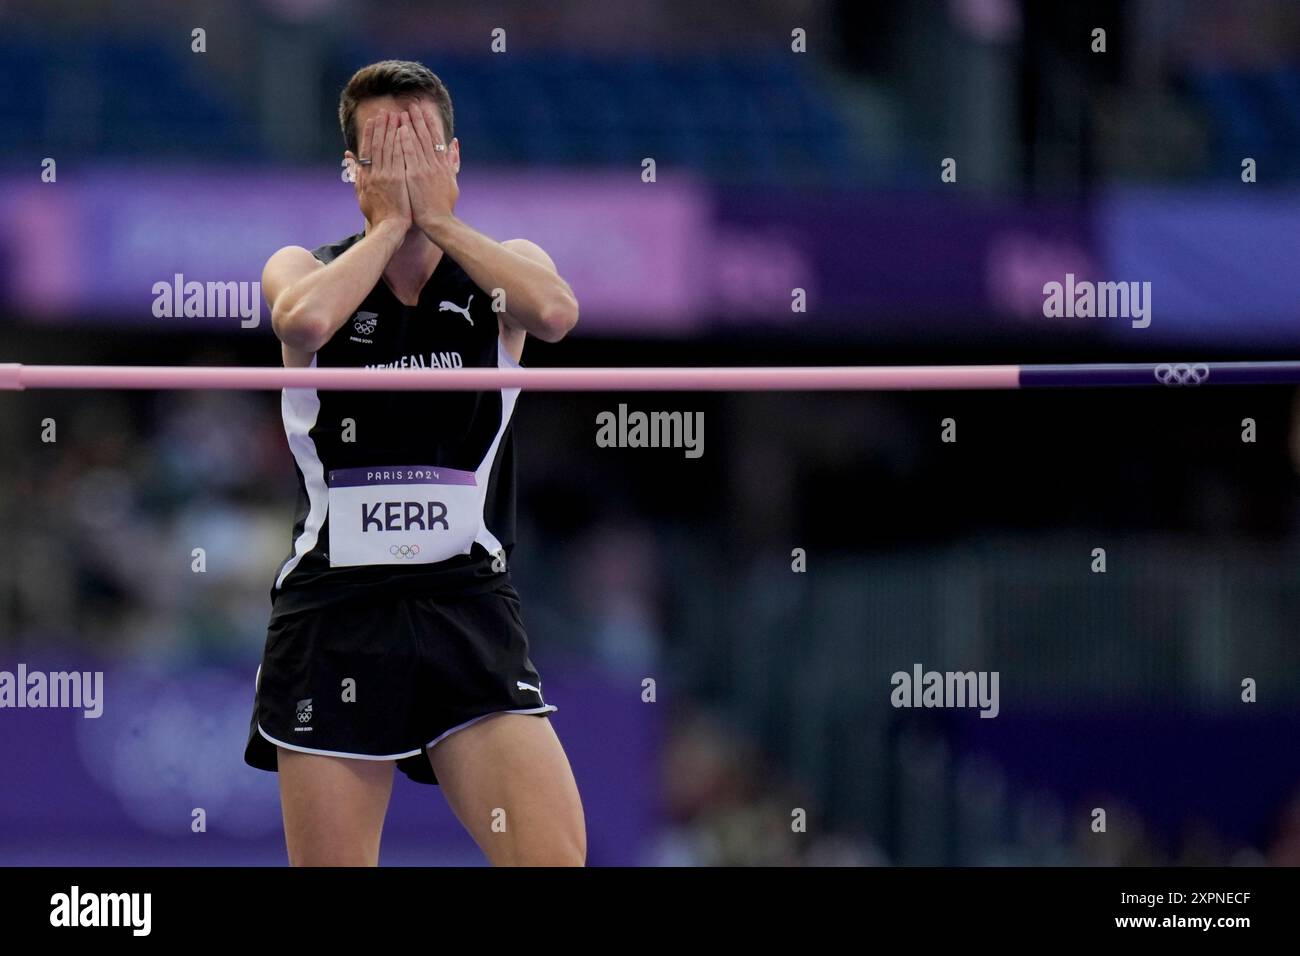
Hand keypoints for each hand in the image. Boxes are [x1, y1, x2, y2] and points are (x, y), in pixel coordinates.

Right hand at [347, 111, 410, 231]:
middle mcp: (374, 173)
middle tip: (386, 112)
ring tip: (396, 116)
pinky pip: (398, 157)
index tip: (374, 120)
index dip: (371, 133)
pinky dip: (399, 143)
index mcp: (365, 176)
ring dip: (391, 130)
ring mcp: (385, 175)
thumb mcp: (361, 194)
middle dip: (382, 127)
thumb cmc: (377, 214)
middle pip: (377, 145)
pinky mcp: (396, 179)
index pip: (367, 150)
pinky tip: (403, 131)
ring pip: (387, 147)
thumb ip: (355, 174)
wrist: (388, 228)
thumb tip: (348, 156)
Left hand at [399, 103, 458, 233]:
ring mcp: (426, 169)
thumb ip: (453, 161)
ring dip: (410, 126)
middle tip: (412, 104)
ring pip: (417, 142)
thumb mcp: (453, 181)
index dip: (430, 123)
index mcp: (444, 165)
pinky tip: (400, 130)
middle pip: (426, 136)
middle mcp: (436, 164)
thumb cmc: (444, 206)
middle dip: (419, 119)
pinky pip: (409, 154)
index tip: (424, 111)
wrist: (439, 222)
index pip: (436, 138)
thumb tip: (455, 143)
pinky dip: (405, 141)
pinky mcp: (416, 176)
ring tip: (403, 112)